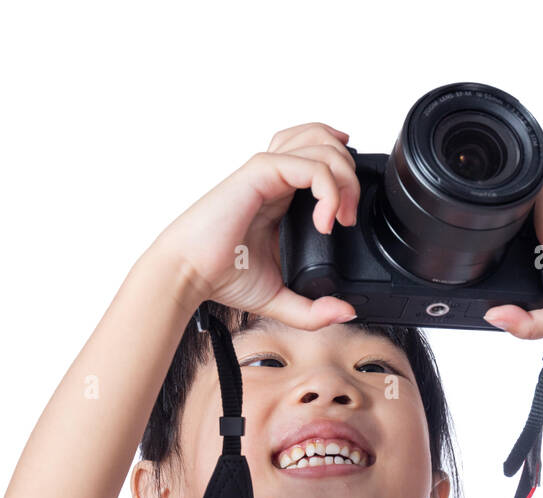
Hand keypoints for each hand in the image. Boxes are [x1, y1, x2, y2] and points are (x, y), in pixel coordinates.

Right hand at [150, 122, 359, 327]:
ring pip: (322, 143)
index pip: (321, 155)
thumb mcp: (281, 298)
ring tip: (341, 216)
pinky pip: (311, 166)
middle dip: (352, 175)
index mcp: (282, 193)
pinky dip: (329, 191)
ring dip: (346, 178)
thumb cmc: (223, 276)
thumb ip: (314, 309)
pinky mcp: (261, 172)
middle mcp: (277, 176)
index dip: (346, 173)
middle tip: (348, 218)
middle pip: (327, 141)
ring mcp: (269, 171)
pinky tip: (324, 222)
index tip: (348, 217)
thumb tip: (347, 312)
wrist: (190, 273)